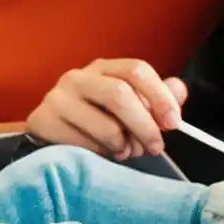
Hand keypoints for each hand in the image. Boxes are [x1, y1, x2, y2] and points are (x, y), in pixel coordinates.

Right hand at [26, 59, 187, 160]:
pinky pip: (85, 144)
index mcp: (103, 68)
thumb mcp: (128, 108)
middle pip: (121, 94)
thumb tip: (178, 89)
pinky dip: (101, 154)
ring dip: (123, 146)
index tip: (174, 122)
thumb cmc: (94, 120)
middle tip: (155, 147)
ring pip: (106, 126)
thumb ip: (155, 98)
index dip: (160, 96)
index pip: (136, 69)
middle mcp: (78, 77)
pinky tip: (100, 154)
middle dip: (145, 126)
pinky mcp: (44, 121)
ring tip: (124, 152)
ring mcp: (58, 98)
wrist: (50, 137)